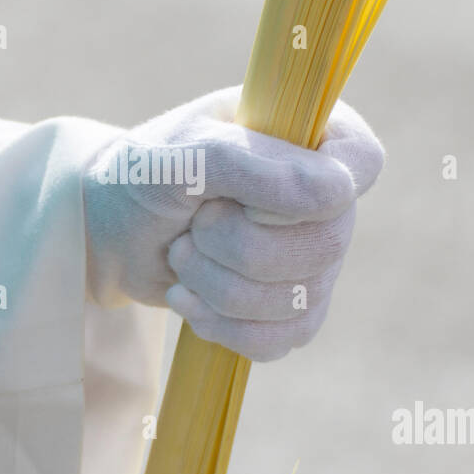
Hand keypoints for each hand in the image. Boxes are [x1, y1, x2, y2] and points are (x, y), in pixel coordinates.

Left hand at [82, 86, 383, 361]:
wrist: (113, 233)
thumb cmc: (148, 175)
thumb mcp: (183, 154)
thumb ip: (253, 164)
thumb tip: (335, 194)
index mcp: (314, 135)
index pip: (361, 163)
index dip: (309, 191)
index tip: (245, 192)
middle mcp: (329, 198)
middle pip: (323, 245)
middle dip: (234, 246)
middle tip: (194, 224)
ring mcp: (316, 258)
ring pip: (297, 300)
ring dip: (218, 285)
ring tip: (184, 255)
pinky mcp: (294, 310)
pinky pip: (282, 339)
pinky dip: (223, 326)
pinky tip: (191, 299)